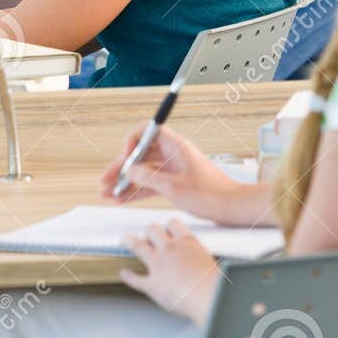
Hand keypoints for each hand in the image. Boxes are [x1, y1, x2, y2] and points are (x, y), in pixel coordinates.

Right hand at [101, 125, 244, 219]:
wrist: (232, 207)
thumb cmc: (211, 195)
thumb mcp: (174, 187)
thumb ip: (148, 178)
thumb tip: (129, 171)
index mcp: (175, 146)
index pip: (147, 130)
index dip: (131, 141)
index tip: (124, 158)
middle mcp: (173, 154)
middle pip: (140, 153)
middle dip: (121, 167)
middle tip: (105, 181)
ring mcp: (173, 168)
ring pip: (143, 170)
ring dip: (126, 182)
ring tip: (108, 194)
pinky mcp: (174, 182)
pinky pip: (150, 183)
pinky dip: (136, 191)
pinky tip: (123, 199)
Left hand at [120, 220, 219, 324]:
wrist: (208, 297)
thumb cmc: (214, 284)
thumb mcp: (211, 262)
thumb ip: (199, 258)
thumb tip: (201, 263)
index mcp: (187, 243)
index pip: (173, 225)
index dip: (168, 225)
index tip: (167, 226)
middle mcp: (170, 250)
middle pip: (153, 231)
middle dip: (149, 231)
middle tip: (147, 232)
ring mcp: (158, 266)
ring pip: (138, 246)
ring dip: (130, 242)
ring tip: (126, 239)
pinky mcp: (152, 284)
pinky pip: (135, 279)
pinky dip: (128, 276)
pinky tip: (125, 273)